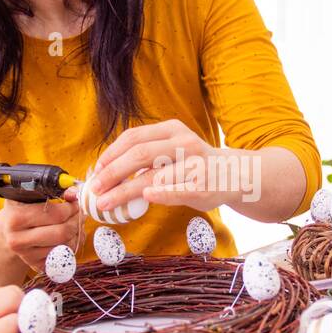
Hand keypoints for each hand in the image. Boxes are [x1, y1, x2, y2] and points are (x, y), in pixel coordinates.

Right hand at [0, 191, 82, 271]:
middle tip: (79, 213)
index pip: (56, 214)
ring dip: (77, 233)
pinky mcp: (37, 265)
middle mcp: (18, 240)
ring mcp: (27, 256)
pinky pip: (65, 256)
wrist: (8, 234)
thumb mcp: (30, 196)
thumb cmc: (22, 210)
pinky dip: (73, 245)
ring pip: (67, 245)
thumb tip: (73, 193)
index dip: (71, 207)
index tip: (74, 203)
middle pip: (63, 232)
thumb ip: (52, 191)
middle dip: (76, 221)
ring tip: (74, 223)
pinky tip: (69, 236)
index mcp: (15, 219)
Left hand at [89, 119, 228, 213]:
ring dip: (125, 191)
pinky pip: (177, 191)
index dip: (111, 154)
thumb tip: (106, 170)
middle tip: (96, 188)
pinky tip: (144, 198)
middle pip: (140, 154)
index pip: (134, 137)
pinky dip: (159, 194)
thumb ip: (148, 154)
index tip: (96, 170)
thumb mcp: (173, 148)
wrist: (235, 175)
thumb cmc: (195, 165)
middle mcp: (184, 143)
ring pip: (154, 176)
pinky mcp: (203, 187)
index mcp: (172, 130)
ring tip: (107, 202)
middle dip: (113, 173)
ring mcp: (195, 165)